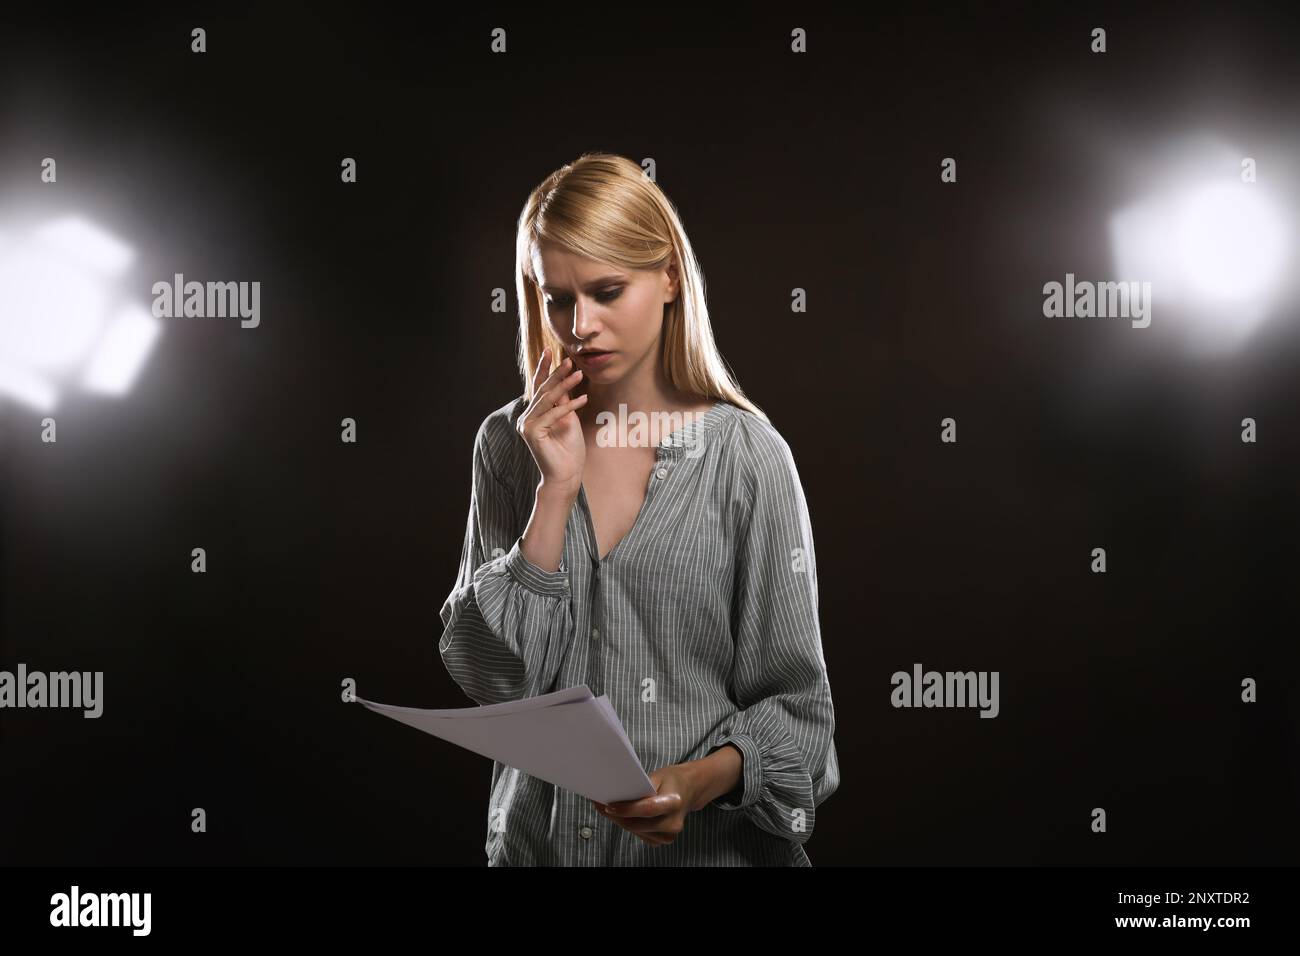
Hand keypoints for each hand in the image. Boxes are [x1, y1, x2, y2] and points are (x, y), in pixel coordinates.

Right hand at [517, 346, 587, 494]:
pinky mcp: (532, 433)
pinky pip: (553, 414)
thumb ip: (562, 402)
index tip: (549, 350)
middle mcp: (527, 418)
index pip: (538, 387)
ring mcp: (527, 425)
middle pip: (543, 390)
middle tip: (570, 359)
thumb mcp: (567, 419)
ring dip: (565, 386)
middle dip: (557, 373)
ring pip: (547, 400)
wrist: (567, 474)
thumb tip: (563, 381)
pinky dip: (569, 407)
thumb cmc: (569, 449)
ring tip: (579, 374)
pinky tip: (584, 399)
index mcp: (534, 413)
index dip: (543, 368)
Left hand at [591, 763, 702, 846]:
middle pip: (638, 824)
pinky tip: (621, 817)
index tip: (608, 806)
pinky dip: (629, 826)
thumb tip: (617, 795)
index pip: (647, 809)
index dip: (626, 809)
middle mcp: (674, 822)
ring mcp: (670, 834)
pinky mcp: (665, 840)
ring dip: (621, 822)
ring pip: (637, 831)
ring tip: (607, 810)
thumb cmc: (672, 780)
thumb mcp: (658, 776)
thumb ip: (640, 787)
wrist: (690, 789)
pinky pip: (641, 835)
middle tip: (600, 806)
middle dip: (617, 817)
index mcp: (674, 802)